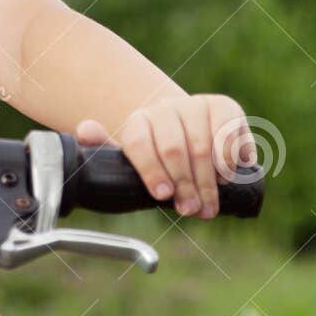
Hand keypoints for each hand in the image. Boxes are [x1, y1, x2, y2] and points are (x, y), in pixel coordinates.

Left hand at [75, 94, 253, 219]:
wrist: (185, 135)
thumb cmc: (155, 158)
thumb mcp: (129, 162)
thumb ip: (105, 151)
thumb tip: (85, 130)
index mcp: (138, 122)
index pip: (139, 142)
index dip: (151, 171)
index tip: (162, 195)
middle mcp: (165, 108)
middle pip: (174, 148)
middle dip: (184, 185)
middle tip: (190, 210)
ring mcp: (195, 105)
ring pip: (203, 146)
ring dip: (208, 182)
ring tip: (208, 205)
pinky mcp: (224, 106)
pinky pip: (230, 134)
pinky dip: (230, 161)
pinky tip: (226, 178)